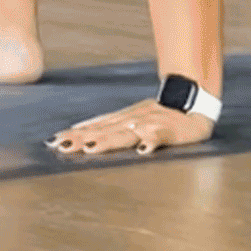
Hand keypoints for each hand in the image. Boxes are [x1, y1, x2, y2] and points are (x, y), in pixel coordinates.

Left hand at [48, 98, 213, 157]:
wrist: (196, 102)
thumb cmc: (161, 116)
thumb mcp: (133, 120)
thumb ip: (110, 128)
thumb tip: (80, 134)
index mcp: (124, 118)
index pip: (96, 126)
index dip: (75, 133)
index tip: (54, 140)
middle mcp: (134, 119)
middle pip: (105, 130)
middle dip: (83, 138)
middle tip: (63, 146)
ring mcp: (152, 123)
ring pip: (127, 132)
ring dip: (109, 140)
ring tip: (92, 148)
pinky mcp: (172, 129)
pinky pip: (161, 135)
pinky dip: (152, 140)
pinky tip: (143, 148)